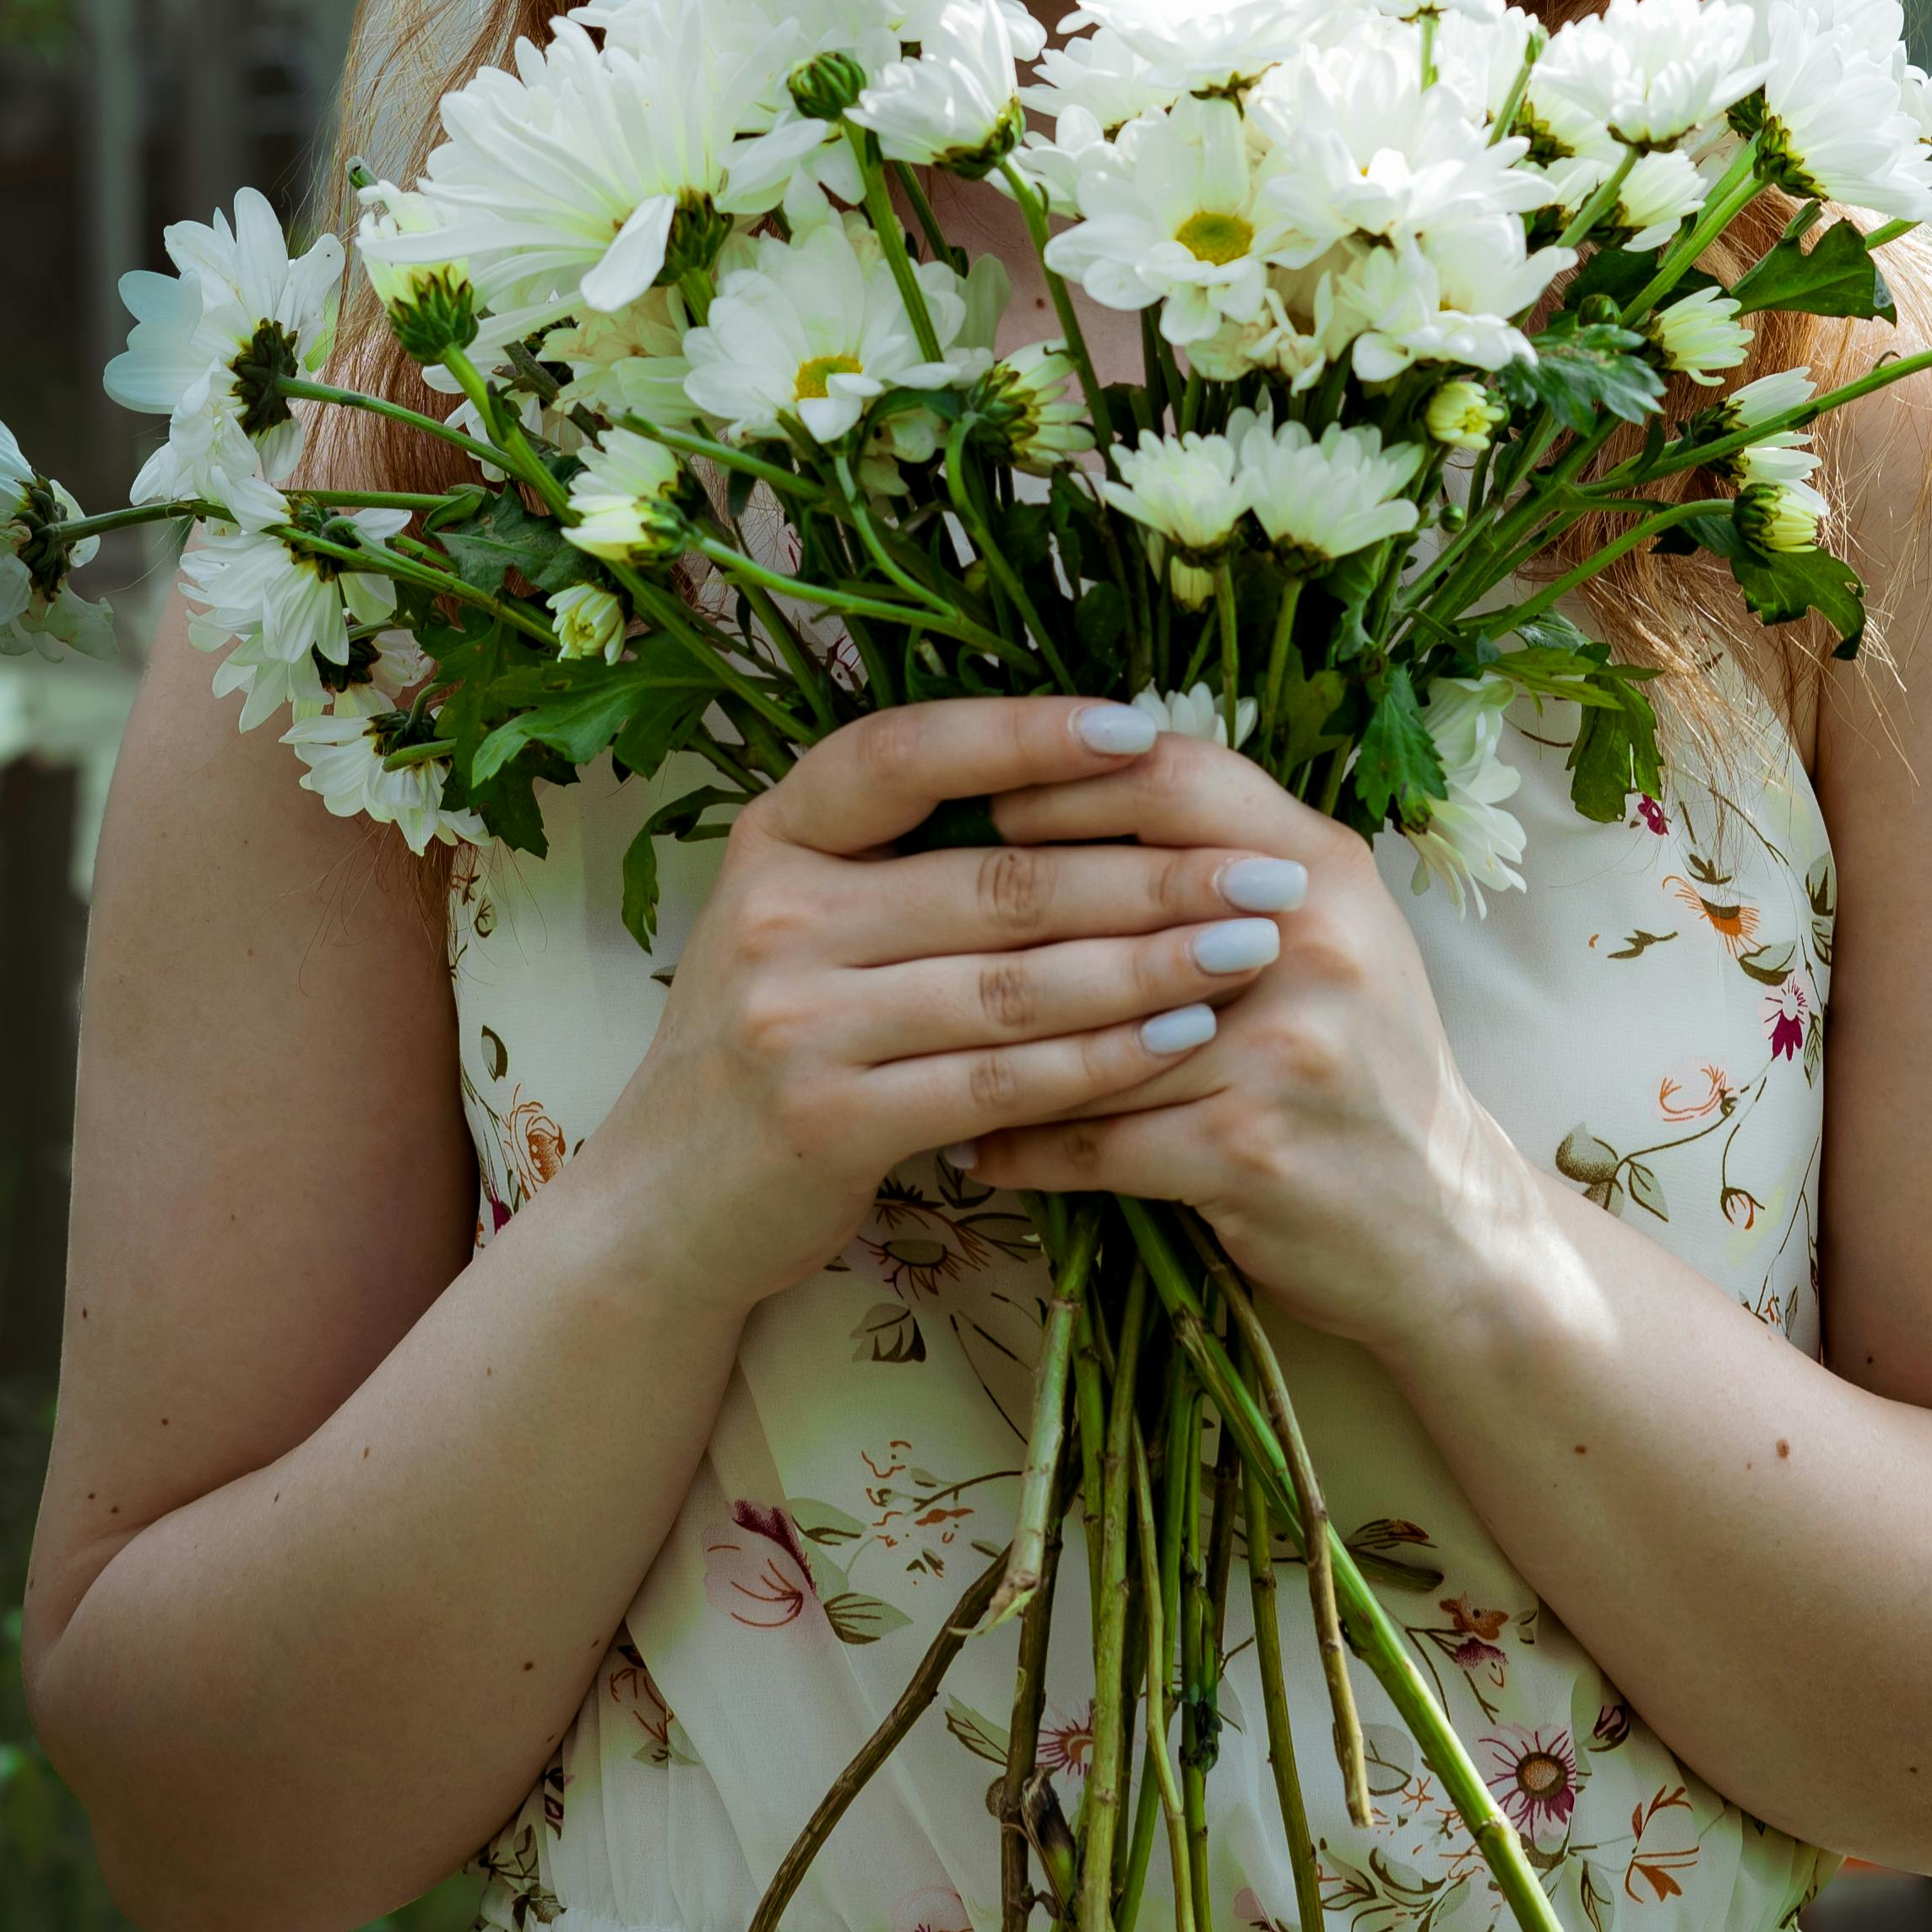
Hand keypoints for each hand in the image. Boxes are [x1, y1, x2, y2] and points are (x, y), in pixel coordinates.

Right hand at [588, 692, 1312, 1310]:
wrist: (665, 1204)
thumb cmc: (775, 1043)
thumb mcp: (803, 923)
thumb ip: (903, 859)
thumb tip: (1091, 782)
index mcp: (776, 839)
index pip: (905, 753)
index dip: (1023, 733)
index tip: (1142, 727)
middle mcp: (777, 917)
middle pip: (996, 880)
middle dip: (1150, 870)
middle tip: (1266, 871)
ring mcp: (798, 1022)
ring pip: (1013, 984)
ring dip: (1150, 965)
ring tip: (1251, 948)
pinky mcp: (833, 1122)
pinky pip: (999, 1082)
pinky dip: (1101, 1060)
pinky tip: (1181, 1036)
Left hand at [952, 727, 1546, 1359]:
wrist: (1442, 1226)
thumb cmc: (1361, 1067)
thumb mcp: (1327, 936)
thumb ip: (1227, 866)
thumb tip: (1078, 789)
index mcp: (1322, 868)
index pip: (1177, 775)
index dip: (1064, 778)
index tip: (977, 800)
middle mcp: (1309, 941)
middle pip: (1113, 894)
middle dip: (1000, 913)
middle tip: (908, 922)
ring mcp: (1282, 1048)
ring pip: (1084, 1027)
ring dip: (987, 1045)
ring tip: (908, 1040)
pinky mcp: (1245, 1150)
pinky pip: (1091, 1139)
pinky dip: (1019, 1147)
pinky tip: (968, 1149)